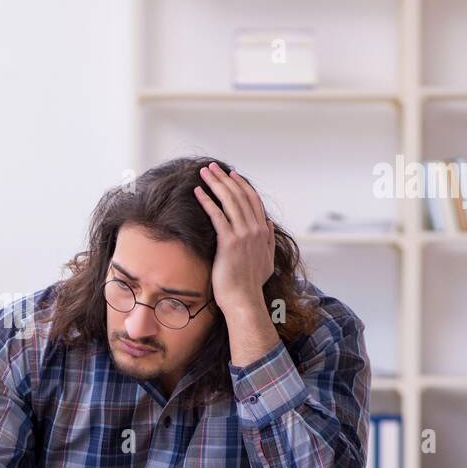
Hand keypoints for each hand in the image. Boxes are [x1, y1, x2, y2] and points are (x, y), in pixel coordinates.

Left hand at [192, 163, 275, 311]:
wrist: (244, 300)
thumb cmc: (251, 284)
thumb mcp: (266, 260)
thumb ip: (267, 240)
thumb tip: (266, 224)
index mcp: (261, 232)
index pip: (252, 201)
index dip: (242, 185)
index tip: (232, 175)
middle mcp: (254, 230)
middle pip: (239, 196)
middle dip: (225, 179)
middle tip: (213, 167)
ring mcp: (243, 235)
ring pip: (229, 201)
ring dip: (216, 184)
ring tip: (204, 173)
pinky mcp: (229, 242)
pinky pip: (217, 216)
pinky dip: (208, 202)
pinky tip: (199, 192)